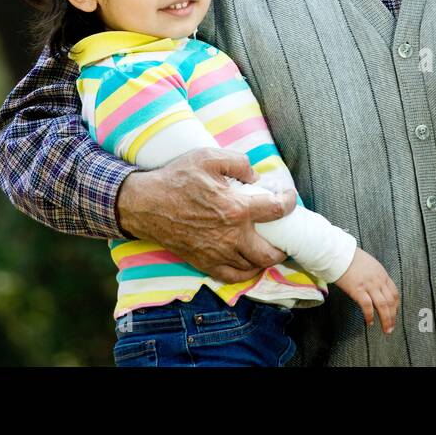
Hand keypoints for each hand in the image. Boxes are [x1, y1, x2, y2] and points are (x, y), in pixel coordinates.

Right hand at [115, 148, 294, 282]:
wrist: (146, 204)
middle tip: (283, 236)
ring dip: (265, 259)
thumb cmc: (177, 179)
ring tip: (267, 248)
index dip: (289, 202)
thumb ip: (238, 162)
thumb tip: (255, 176)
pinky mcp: (205, 263)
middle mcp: (231, 236)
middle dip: (282, 246)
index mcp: (236, 209)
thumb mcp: (208, 157)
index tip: (289, 198)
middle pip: (270, 252)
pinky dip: (245, 272)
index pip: (276, 210)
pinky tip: (247, 262)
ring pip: (253, 267)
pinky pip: (233, 276)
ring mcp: (218, 253)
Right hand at [333, 249, 398, 333]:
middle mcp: (378, 280)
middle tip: (391, 327)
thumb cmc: (350, 257)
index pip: (394, 292)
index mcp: (382, 274)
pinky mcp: (358, 290)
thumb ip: (375, 275)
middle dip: (393, 316)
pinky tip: (370, 323)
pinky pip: (367, 306)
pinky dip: (370, 316)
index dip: (396, 305)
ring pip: (383, 306)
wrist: (339, 254)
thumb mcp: (369, 264)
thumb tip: (375, 286)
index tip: (394, 314)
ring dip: (386, 319)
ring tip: (386, 329)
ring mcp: (369, 285)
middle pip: (391, 301)